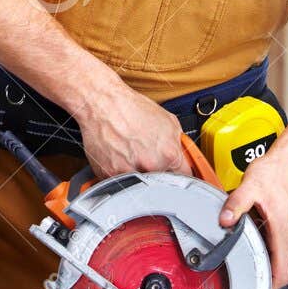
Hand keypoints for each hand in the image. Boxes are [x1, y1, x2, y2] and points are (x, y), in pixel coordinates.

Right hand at [74, 84, 191, 178]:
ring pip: (140, 185)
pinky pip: (120, 183)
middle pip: (162, 183)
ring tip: (132, 155)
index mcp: (168, 153)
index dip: (180, 175)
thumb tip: (185, 158)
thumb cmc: (131, 108)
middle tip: (148, 157)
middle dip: (158, 173)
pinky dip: (120, 174)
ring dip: (138, 174)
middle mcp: (150, 164)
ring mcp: (129, 172)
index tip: (177, 175)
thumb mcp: (168, 121)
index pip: (184, 177)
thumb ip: (179, 144)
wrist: (102, 103)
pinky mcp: (109, 175)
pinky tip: (119, 157)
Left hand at [220, 143, 287, 288]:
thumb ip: (235, 205)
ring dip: (271, 259)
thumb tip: (224, 220)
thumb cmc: (279, 172)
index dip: (268, 287)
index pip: (282, 274)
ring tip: (253, 249)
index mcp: (284, 233)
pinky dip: (276, 248)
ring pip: (285, 259)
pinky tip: (264, 235)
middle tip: (246, 268)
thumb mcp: (251, 186)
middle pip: (283, 269)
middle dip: (265, 273)